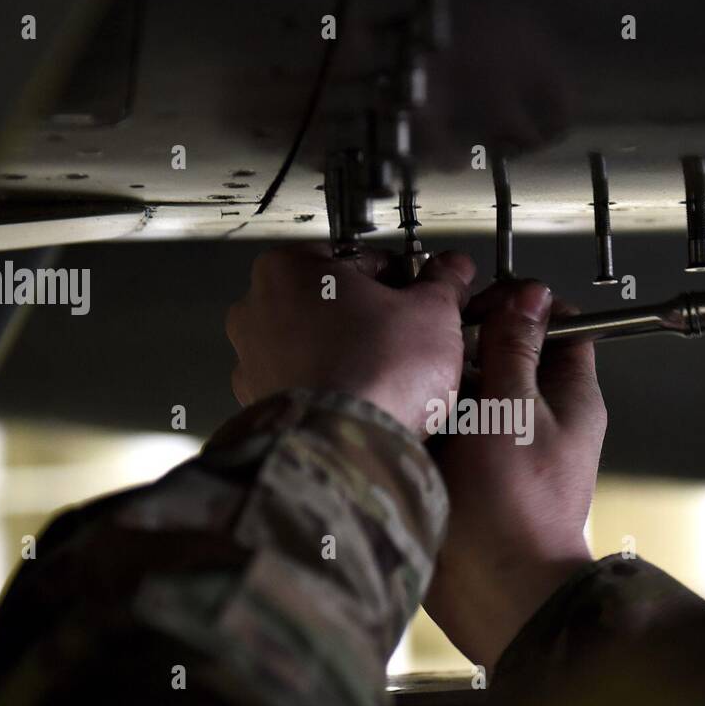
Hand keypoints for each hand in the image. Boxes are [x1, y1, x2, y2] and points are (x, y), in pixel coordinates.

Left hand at [226, 243, 475, 435]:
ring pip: (315, 346)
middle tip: (408, 338)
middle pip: (332, 302)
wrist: (345, 446)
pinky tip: (363, 400)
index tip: (420, 297)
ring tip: (389, 375)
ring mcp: (253, 359)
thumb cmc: (375, 374)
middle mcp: (257, 309)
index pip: (360, 259)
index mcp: (289, 267)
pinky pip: (303, 386)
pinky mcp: (258, 404)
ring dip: (349, 354)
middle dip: (371, 319)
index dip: (402, 279)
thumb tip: (451, 273)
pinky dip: (330, 390)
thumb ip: (443, 284)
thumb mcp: (432, 313)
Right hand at [424, 281, 606, 671]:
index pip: (560, 323)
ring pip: (472, 389)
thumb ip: (516, 348)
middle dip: (470, 347)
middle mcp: (540, 417)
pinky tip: (412, 423)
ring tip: (424, 395)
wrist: (494, 592)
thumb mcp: (513, 409)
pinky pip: (449, 427)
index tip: (482, 306)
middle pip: (507, 353)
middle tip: (440, 352)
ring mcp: (503, 445)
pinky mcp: (471, 471)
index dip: (523, 304)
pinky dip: (431, 420)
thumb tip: (527, 295)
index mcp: (570, 397)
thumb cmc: (516, 509)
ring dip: (445, 386)